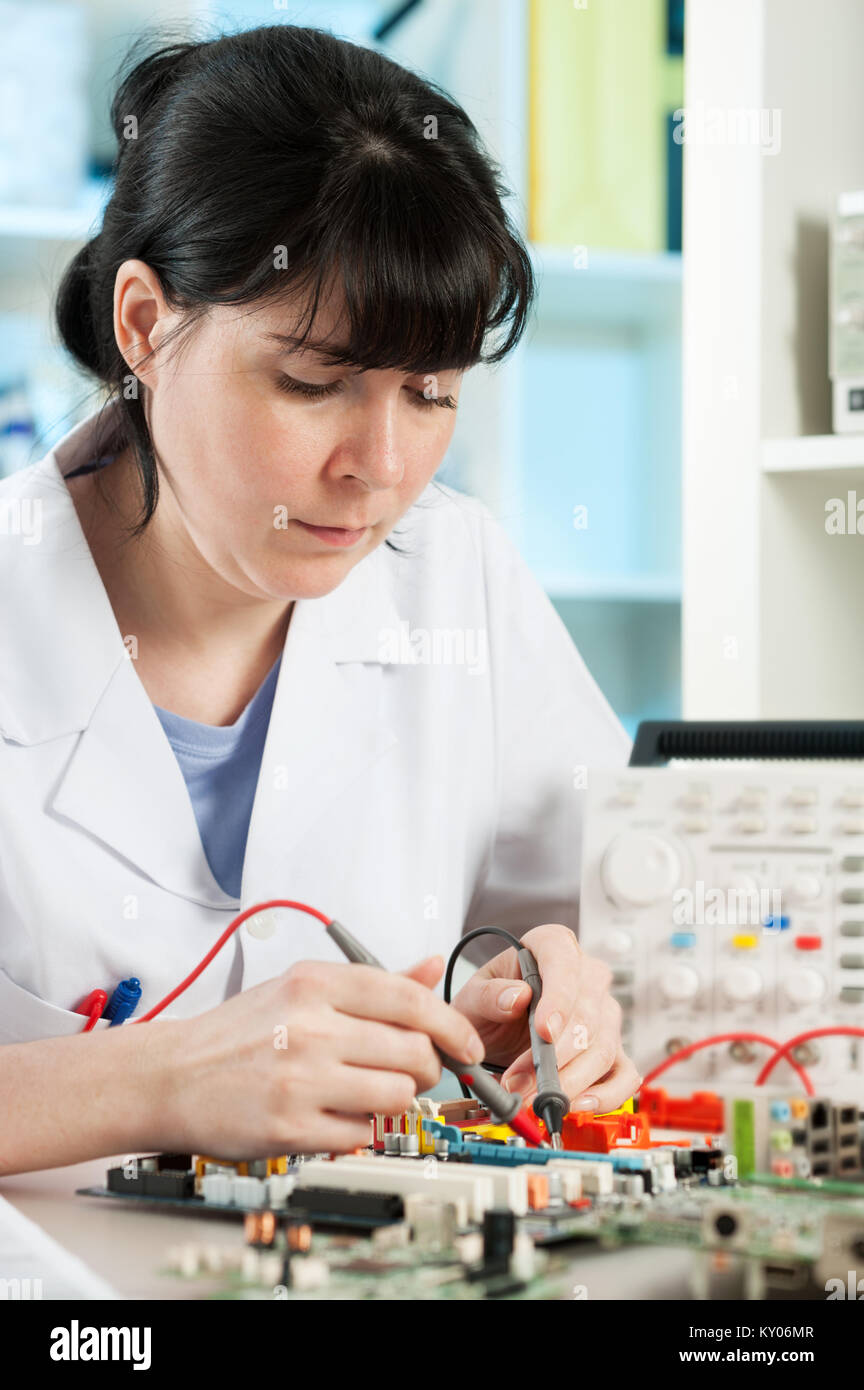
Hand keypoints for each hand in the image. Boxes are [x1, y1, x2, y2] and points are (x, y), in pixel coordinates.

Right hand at [147, 955, 484, 1158]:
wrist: (169, 1076)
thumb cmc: (238, 1033)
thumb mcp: (300, 989)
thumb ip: (371, 983)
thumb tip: (431, 967)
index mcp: (314, 983)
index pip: (410, 1000)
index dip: (452, 1024)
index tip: (467, 1044)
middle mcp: (309, 1026)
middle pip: (414, 1051)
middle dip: (425, 1067)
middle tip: (408, 1070)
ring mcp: (300, 1079)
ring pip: (397, 1095)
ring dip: (395, 1100)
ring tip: (367, 1093)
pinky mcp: (290, 1127)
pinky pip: (361, 1134)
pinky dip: (357, 1129)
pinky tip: (333, 1114)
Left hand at [450, 923, 639, 1113]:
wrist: (493, 1030)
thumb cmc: (488, 1004)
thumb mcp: (473, 995)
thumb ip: (489, 995)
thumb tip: (518, 997)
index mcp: (552, 946)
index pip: (564, 964)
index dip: (558, 999)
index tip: (543, 1031)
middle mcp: (586, 977)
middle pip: (588, 1014)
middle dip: (555, 1055)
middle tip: (523, 1082)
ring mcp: (604, 1014)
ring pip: (603, 1048)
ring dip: (568, 1080)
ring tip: (534, 1099)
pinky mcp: (612, 1050)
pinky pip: (623, 1075)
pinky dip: (605, 1095)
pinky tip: (578, 1105)